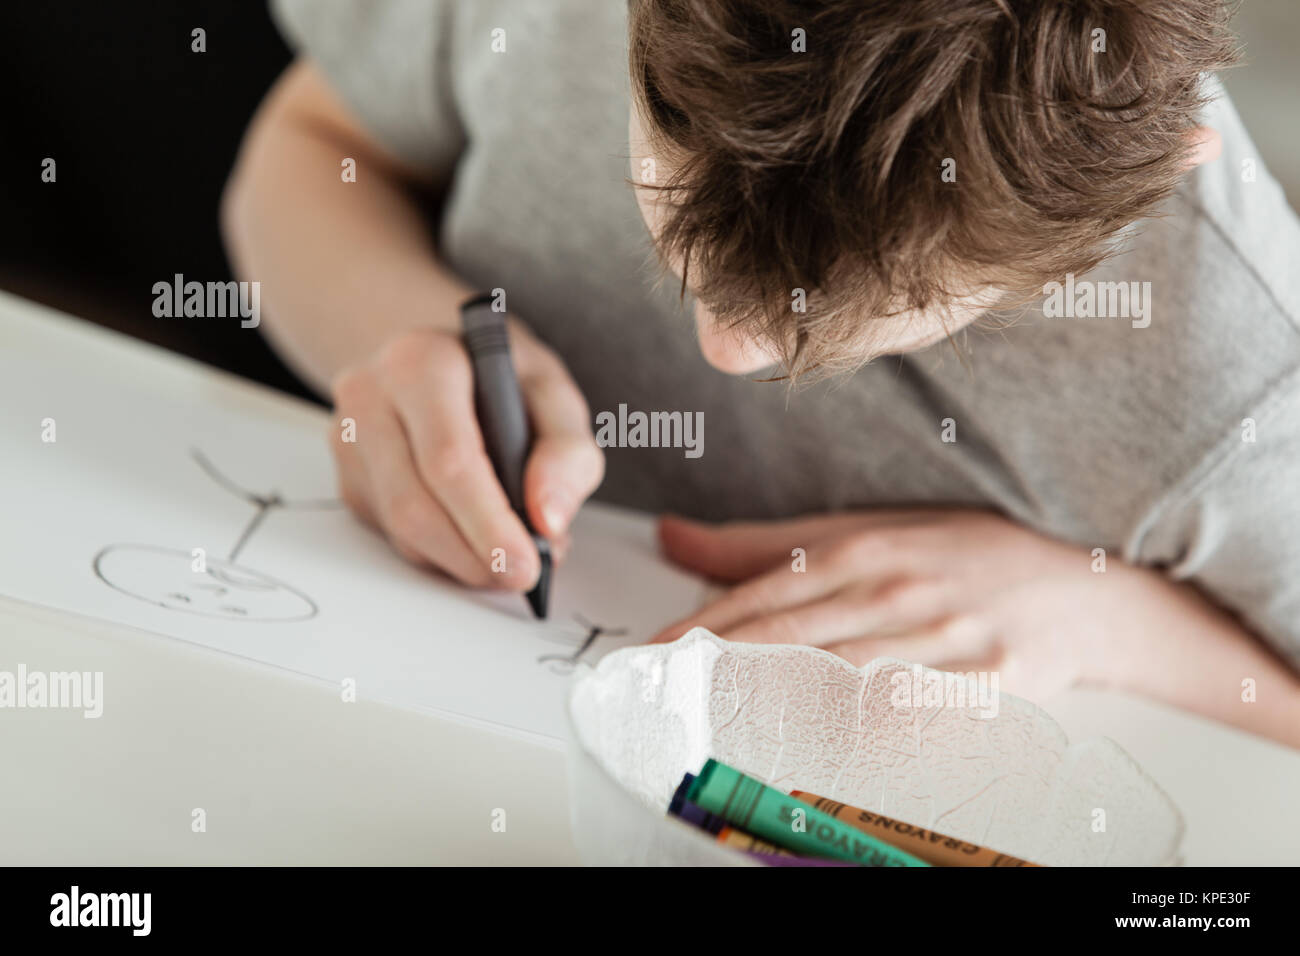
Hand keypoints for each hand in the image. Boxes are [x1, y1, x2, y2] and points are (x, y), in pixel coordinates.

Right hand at [329, 321, 603, 589]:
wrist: (437, 353)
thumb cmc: (497, 375)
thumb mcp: (550, 391)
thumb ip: (566, 452)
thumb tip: (548, 520)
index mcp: (421, 364)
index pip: (449, 459)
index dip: (489, 522)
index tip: (527, 561)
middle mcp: (370, 399)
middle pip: (413, 505)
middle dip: (473, 555)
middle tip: (521, 575)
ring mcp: (349, 443)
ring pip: (399, 529)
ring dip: (459, 560)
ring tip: (508, 555)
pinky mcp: (349, 480)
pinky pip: (394, 536)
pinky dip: (442, 552)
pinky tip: (475, 539)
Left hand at [651, 509, 1214, 702]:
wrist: (1080, 593)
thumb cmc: (965, 556)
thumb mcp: (871, 529)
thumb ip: (767, 541)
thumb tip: (673, 535)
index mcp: (865, 546)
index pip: (764, 590)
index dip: (700, 623)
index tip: (651, 651)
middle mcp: (896, 590)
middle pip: (787, 635)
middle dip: (713, 666)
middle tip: (657, 691)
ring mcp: (940, 641)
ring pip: (834, 678)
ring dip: (764, 701)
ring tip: (705, 720)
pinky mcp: (979, 688)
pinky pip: (899, 719)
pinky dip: (845, 735)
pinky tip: (800, 749)